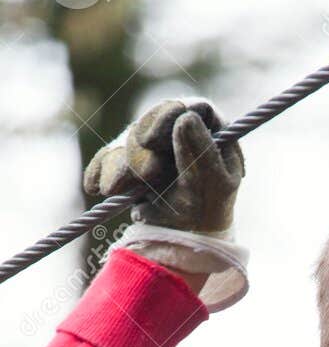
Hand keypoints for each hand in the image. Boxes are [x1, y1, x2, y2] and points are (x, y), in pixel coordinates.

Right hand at [83, 97, 243, 233]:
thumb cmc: (210, 210)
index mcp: (205, 129)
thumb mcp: (215, 184)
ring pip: (127, 140)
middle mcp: (175, 129)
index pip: (184, 108)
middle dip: (139, 150)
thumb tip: (186, 116)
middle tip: (143, 175)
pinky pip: (109, 156)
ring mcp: (150, 143)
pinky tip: (94, 186)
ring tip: (114, 189)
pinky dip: (100, 170)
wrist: (186, 238)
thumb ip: (203, 151)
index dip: (163, 118)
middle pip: (150, 123)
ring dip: (119, 165)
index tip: (148, 140)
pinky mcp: (129, 158)